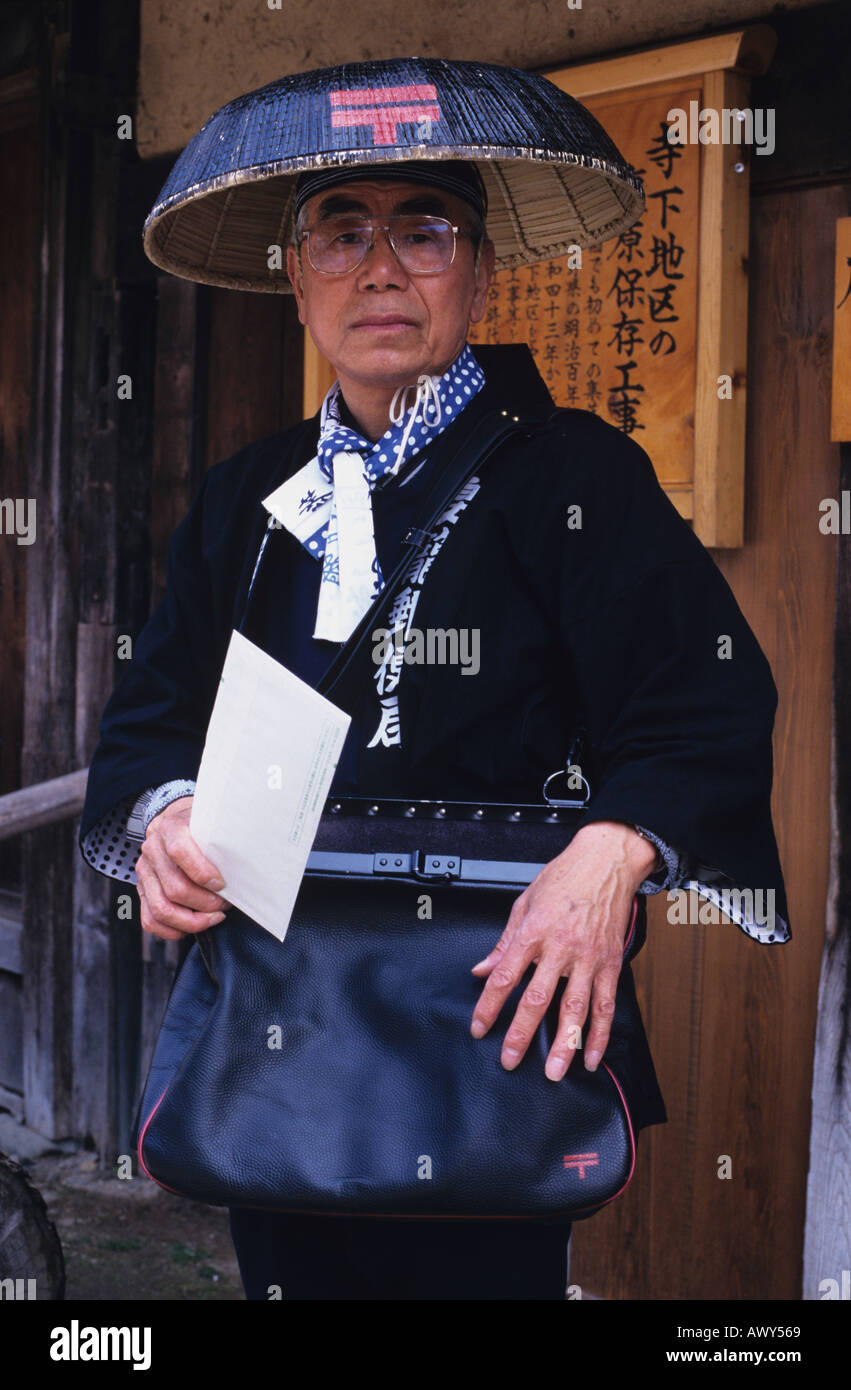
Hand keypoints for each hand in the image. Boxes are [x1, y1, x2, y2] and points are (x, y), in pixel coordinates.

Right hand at [135, 796, 228, 941]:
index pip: (179, 850)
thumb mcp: (214, 821)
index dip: (202, 872)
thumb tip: (252, 857)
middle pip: (174, 887)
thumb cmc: (201, 825)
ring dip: (191, 921)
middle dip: (204, 903)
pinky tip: (192, 927)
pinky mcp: (142, 889)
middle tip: (224, 904)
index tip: (222, 884)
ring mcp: (145, 872)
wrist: (175, 820)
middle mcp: (153, 850)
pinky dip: (172, 930)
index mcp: (171, 828)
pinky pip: (150, 919)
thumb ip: (225, 836)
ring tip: (212, 917)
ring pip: (161, 908)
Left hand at [469, 821, 657, 1079]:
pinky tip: (592, 1056)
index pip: (505, 975)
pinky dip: (600, 1034)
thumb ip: (504, 941)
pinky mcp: (611, 963)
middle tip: (509, 1059)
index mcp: (534, 931)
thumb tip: (481, 969)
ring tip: (554, 1071)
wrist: (606, 861)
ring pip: (576, 1009)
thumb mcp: (524, 902)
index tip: (479, 1027)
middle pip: (538, 998)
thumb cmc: (565, 876)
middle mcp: (561, 948)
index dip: (489, 1005)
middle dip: (521, 1033)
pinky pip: (606, 1005)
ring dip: (565, 1044)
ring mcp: (589, 958)